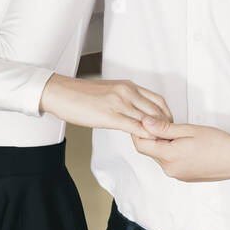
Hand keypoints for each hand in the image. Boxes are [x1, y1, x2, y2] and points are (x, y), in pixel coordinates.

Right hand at [39, 74, 174, 137]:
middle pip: (157, 111)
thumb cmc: (82, 94)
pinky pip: (134, 127)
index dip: (167, 115)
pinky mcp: (110, 116)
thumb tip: (138, 111)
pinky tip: (148, 142)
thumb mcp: (110, 90)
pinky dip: (145, 135)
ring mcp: (119, 103)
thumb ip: (126, 99)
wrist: (60, 92)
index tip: (169, 126)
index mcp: (129, 86)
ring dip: (158, 132)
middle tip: (169, 138)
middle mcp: (127, 92)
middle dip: (166, 126)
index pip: (158, 100)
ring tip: (162, 143)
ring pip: (148, 119)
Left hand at [131, 117, 229, 181]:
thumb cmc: (219, 143)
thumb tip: (144, 122)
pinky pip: (171, 163)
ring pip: (161, 156)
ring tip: (181, 134)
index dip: (139, 130)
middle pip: (150, 150)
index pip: (141, 144)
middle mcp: (170, 169)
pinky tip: (188, 144)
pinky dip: (173, 152)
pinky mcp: (185, 176)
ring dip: (164, 144)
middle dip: (153, 136)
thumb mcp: (189, 130)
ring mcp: (178, 175)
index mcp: (169, 157)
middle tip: (167, 123)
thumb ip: (164, 128)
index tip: (147, 120)